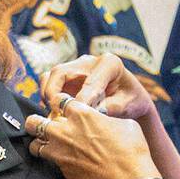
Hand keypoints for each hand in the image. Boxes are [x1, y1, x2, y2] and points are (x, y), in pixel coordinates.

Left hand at [25, 99, 159, 178]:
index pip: (58, 100)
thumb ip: (105, 119)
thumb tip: (101, 121)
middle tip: (42, 125)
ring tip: (47, 144)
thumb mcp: (125, 124)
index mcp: (81, 114)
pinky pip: (51, 162)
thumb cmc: (132, 151)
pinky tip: (66, 160)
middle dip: (36, 122)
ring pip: (34, 145)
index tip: (62, 106)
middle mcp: (65, 132)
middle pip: (34, 122)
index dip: (59, 102)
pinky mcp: (63, 171)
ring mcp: (60, 153)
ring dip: (39, 143)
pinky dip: (55, 160)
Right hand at [40, 54, 158, 125]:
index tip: (77, 117)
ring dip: (48, 96)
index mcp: (109, 64)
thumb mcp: (125, 105)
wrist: (131, 100)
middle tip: (58, 114)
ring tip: (55, 114)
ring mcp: (76, 69)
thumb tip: (86, 114)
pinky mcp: (68, 79)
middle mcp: (89, 62)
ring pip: (49, 76)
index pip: (88, 81)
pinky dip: (48, 98)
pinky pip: (49, 84)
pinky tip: (56, 113)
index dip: (81, 101)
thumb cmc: (131, 101)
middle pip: (59, 72)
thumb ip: (107, 108)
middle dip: (54, 94)